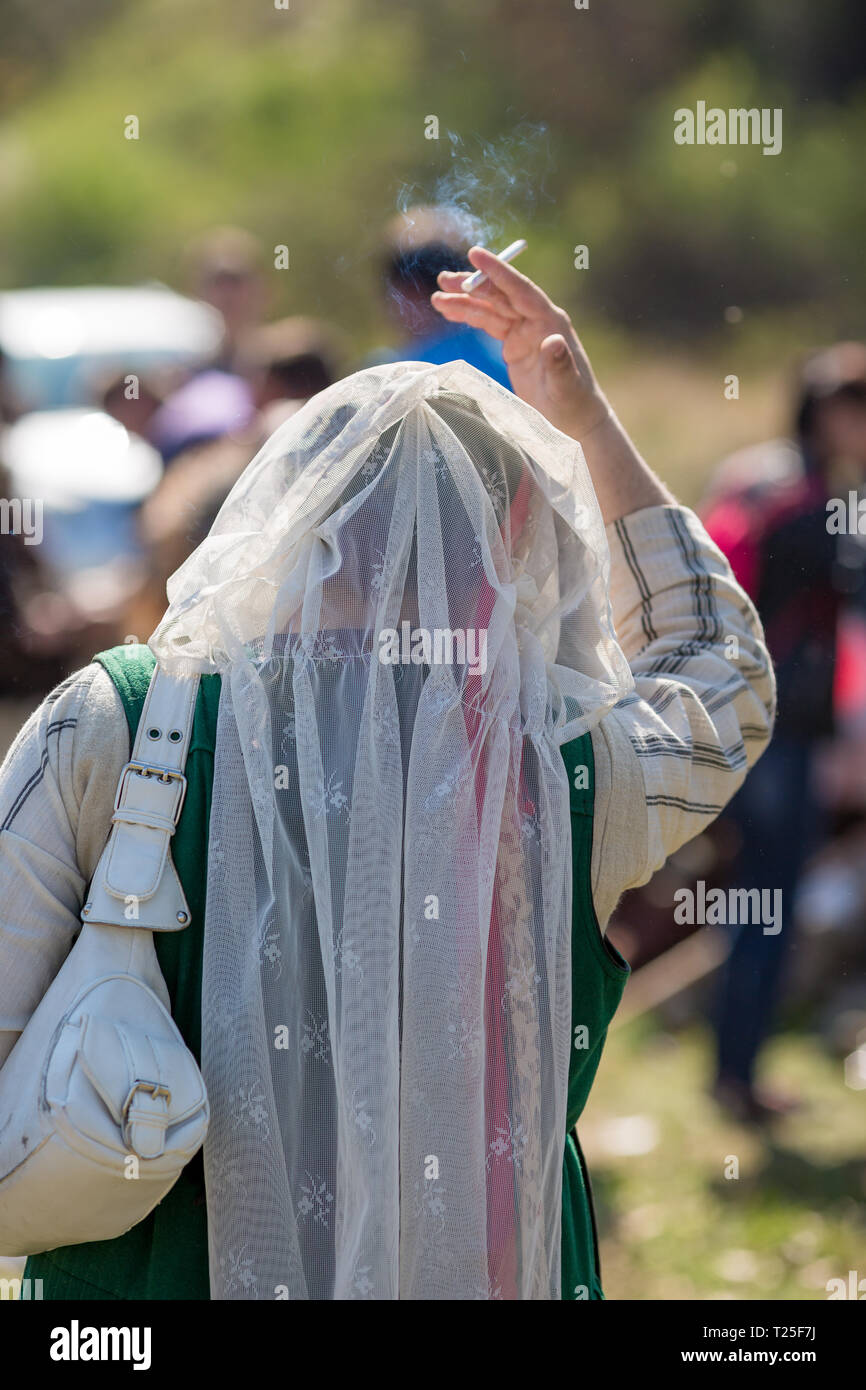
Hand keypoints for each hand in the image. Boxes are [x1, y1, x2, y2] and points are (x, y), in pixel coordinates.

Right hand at [431, 246, 609, 438]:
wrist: (574, 419)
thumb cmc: (574, 405)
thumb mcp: (566, 389)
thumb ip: (560, 365)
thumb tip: (554, 341)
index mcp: (551, 322)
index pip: (521, 290)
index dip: (498, 272)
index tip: (475, 254)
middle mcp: (537, 320)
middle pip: (501, 295)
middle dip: (473, 285)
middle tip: (443, 280)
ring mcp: (525, 330)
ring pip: (491, 308)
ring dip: (465, 301)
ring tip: (438, 298)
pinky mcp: (514, 343)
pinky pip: (488, 323)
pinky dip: (469, 316)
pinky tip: (449, 311)